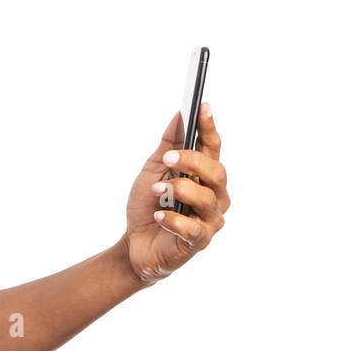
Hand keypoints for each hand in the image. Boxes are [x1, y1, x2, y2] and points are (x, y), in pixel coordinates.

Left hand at [122, 102, 229, 283]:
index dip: (209, 128)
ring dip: (178, 190)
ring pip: (206, 198)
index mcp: (204, 176)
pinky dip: (173, 220)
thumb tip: (179, 116)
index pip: (212, 148)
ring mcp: (210, 220)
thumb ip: (167, 146)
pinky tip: (159, 216)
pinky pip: (193, 229)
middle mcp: (214, 195)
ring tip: (157, 190)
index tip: (202, 106)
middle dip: (192, 162)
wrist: (134, 245)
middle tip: (168, 159)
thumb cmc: (148, 207)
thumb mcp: (152, 171)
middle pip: (216, 172)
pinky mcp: (199, 242)